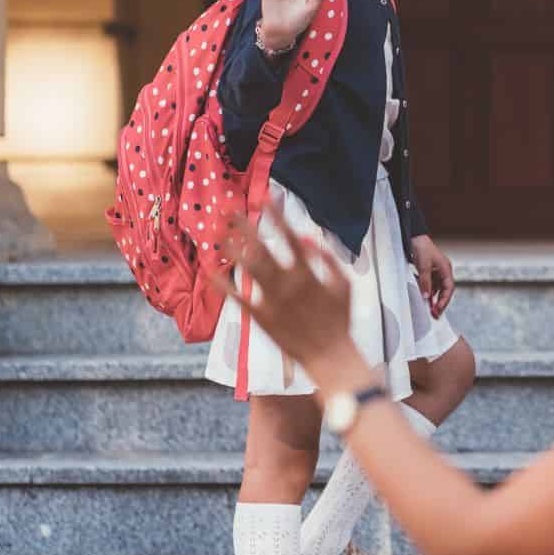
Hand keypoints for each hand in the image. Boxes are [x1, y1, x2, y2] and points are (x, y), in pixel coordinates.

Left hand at [214, 205, 356, 369]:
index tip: (265, 198)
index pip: (289, 236)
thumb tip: (309, 238)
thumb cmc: (339, 320)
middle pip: (261, 248)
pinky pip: (238, 298)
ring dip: (231, 249)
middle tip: (228, 210)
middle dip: (244, 226)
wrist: (329, 356)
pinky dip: (224, 284)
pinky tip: (211, 271)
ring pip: (247, 269)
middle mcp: (287, 283)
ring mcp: (272, 300)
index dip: (276, 215)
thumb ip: (327, 259)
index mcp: (307, 272)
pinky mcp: (261, 318)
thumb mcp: (343, 284)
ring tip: (216, 234)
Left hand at [409, 235, 455, 316]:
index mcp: (446, 269)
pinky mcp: (429, 272)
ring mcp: (436, 272)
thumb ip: (425, 282)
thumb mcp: (423, 266)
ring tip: (428, 309)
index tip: (437, 310)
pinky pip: (430, 285)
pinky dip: (427, 292)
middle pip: (445, 291)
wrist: (413, 237)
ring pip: (437, 289)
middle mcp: (443, 271)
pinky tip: (422, 297)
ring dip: (433, 299)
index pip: (449, 288)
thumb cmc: (421, 248)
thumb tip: (426, 297)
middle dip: (440, 303)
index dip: (444, 301)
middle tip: (434, 314)